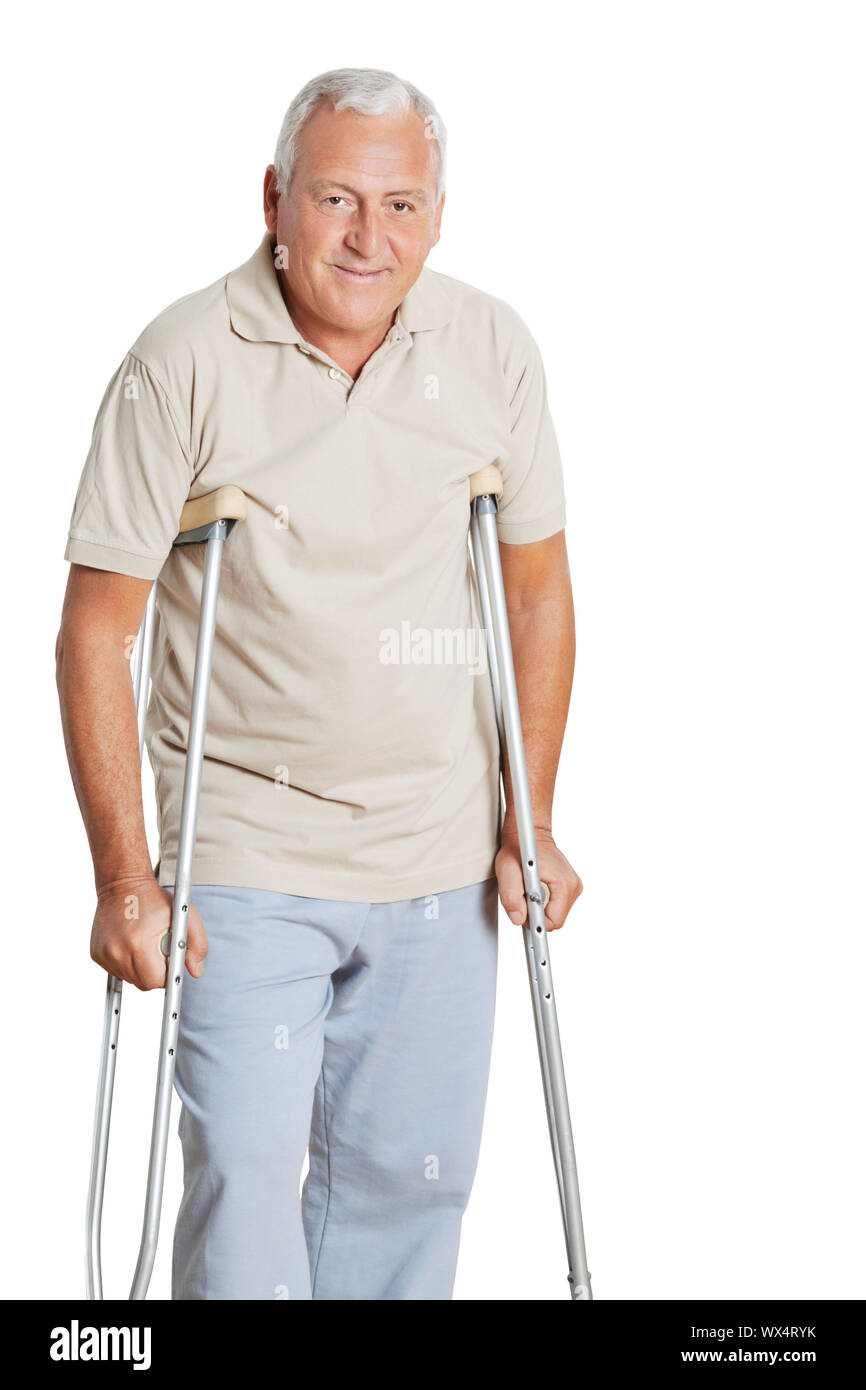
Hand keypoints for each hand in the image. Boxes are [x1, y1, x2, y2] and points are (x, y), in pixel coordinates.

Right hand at [90, 875, 207, 989]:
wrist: (122, 884)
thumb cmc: (153, 899)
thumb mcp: (185, 916)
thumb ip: (197, 945)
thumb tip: (195, 972)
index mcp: (138, 944)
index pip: (155, 981)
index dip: (167, 975)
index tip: (170, 962)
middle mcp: (116, 952)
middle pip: (142, 983)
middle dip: (154, 973)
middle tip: (159, 951)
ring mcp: (104, 954)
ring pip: (129, 979)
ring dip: (140, 969)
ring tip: (144, 945)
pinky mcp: (96, 954)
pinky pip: (117, 971)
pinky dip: (127, 964)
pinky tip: (131, 945)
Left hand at [494, 827, 582, 931]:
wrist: (528, 833)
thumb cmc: (519, 848)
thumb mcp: (507, 872)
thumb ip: (511, 898)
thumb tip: (519, 918)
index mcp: (563, 884)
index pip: (554, 921)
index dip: (536, 922)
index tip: (525, 916)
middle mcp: (573, 885)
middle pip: (556, 919)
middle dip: (537, 914)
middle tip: (523, 898)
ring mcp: (573, 885)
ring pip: (556, 913)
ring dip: (540, 908)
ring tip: (529, 892)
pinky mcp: (569, 886)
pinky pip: (557, 905)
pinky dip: (544, 903)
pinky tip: (535, 891)